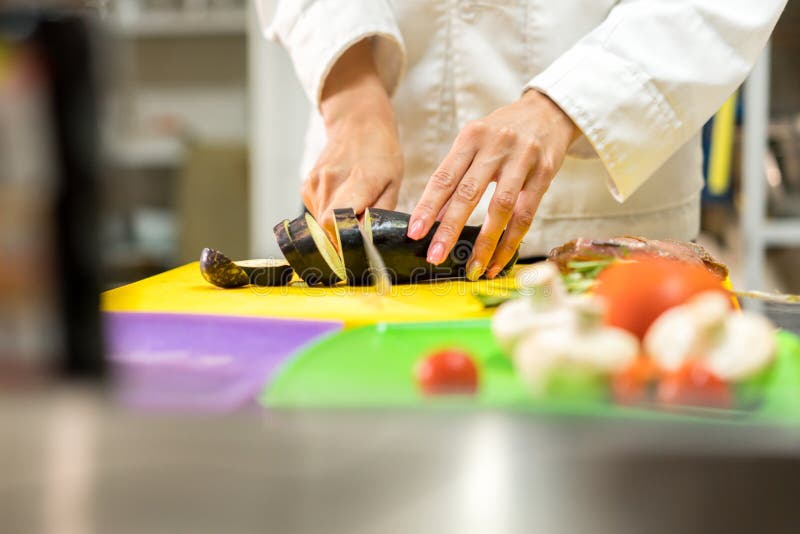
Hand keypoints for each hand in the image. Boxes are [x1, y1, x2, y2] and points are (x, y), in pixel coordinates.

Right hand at [303, 40, 403, 231]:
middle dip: (344, 238)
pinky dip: (329, 215)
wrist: (357, 122)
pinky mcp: (306, 187)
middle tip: (361, 233)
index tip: (358, 247)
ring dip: (337, 226)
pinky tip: (343, 200)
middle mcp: (331, 182)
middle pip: (329, 229)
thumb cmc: (382, 153)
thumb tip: (369, 241)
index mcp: (360, 180)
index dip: (345, 241)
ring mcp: (314, 184)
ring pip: (321, 225)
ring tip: (355, 209)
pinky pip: (317, 214)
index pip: (337, 221)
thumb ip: (381, 214)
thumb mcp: (394, 183)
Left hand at [407, 90, 578, 278]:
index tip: (415, 232)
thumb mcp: (474, 142)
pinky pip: (527, 214)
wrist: (549, 111)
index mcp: (471, 136)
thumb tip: (437, 218)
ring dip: (485, 243)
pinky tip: (499, 259)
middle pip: (469, 193)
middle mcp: (495, 145)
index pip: (444, 176)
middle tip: (436, 256)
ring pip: (501, 208)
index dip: (428, 206)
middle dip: (450, 229)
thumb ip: (457, 176)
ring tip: (473, 268)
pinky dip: (511, 241)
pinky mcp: (545, 173)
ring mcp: (522, 158)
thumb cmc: (503, 132)